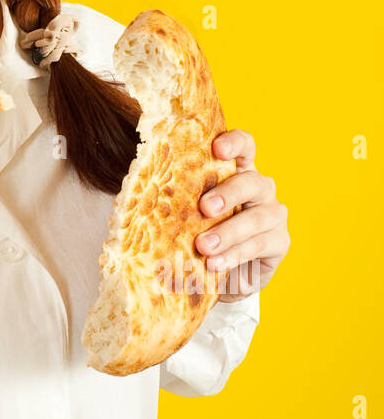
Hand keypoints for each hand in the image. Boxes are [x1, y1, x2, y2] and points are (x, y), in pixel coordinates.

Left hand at [194, 129, 289, 300]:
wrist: (217, 276)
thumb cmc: (196, 234)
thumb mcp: (185, 214)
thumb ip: (177, 199)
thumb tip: (138, 194)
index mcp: (237, 171)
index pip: (245, 146)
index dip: (235, 142)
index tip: (218, 149)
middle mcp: (259, 188)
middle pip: (252, 182)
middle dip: (228, 194)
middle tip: (204, 208)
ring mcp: (273, 214)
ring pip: (258, 217)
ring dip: (229, 232)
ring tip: (204, 247)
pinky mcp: (280, 242)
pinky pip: (261, 245)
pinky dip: (236, 254)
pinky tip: (216, 263)